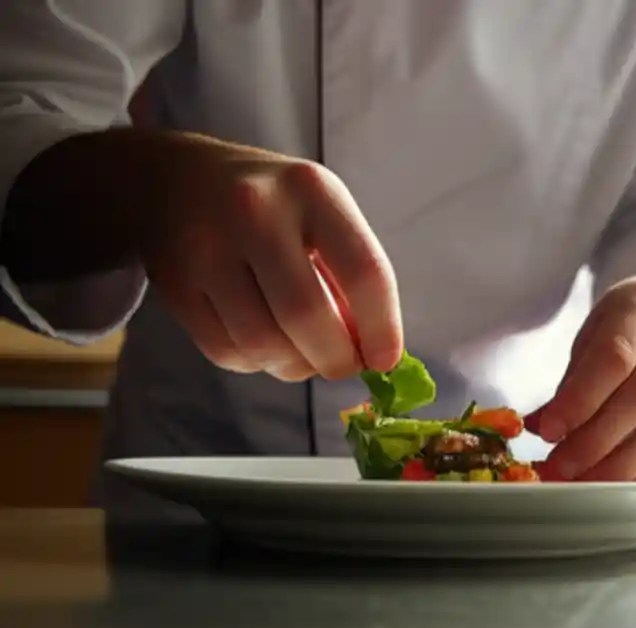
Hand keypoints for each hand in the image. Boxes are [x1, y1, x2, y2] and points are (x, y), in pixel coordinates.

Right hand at [142, 137, 402, 379]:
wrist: (179, 178)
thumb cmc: (273, 205)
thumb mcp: (320, 212)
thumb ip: (351, 275)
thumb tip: (373, 354)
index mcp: (310, 189)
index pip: (364, 271)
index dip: (382, 328)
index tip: (385, 360)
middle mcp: (254, 212)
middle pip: (308, 315)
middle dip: (336, 359)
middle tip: (344, 366)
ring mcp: (206, 248)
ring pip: (263, 344)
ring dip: (295, 366)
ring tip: (305, 354)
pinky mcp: (174, 284)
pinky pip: (226, 351)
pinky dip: (257, 362)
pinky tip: (266, 344)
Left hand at [528, 271, 635, 480]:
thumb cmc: (634, 323)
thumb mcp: (597, 330)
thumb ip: (573, 377)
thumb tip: (540, 427)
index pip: (615, 356)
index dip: (579, 400)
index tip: (548, 431)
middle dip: (597, 439)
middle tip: (561, 466)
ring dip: (625, 463)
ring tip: (586, 481)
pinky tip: (622, 483)